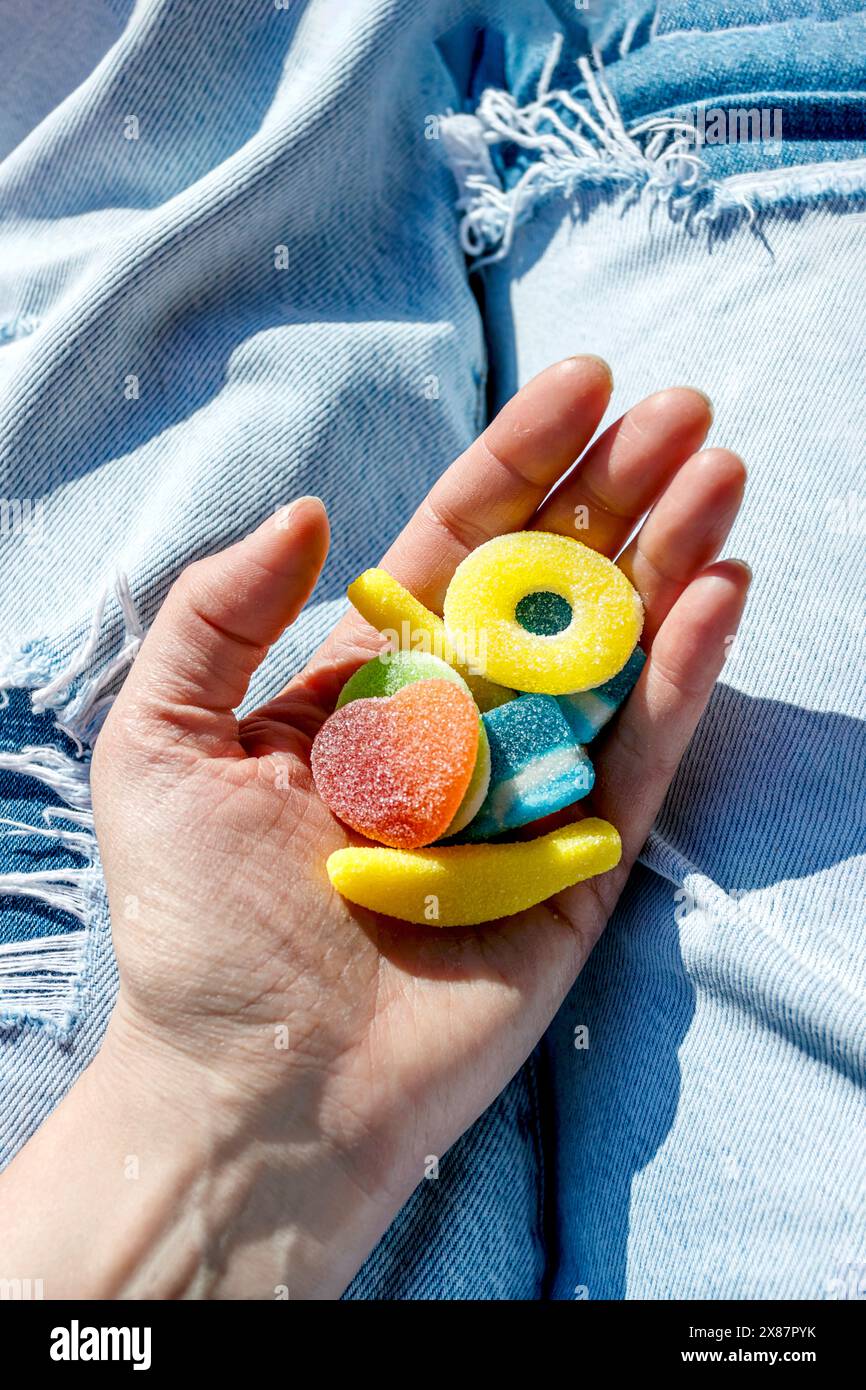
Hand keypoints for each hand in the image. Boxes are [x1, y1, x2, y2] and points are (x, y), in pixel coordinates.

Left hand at [1, 358, 748, 1298]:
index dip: (520, 461)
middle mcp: (458, 724)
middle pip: (552, 587)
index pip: (456, 548)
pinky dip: (682, 680)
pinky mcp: (579, 867)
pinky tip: (716, 594)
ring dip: (670, 562)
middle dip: (617, 493)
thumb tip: (312, 511)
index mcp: (370, 684)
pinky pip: (640, 760)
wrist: (253, 1090)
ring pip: (612, 657)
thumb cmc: (194, 923)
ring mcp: (528, 793)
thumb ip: (216, 616)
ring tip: (720, 473)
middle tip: (684, 411)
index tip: (583, 382)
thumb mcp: (159, 743)